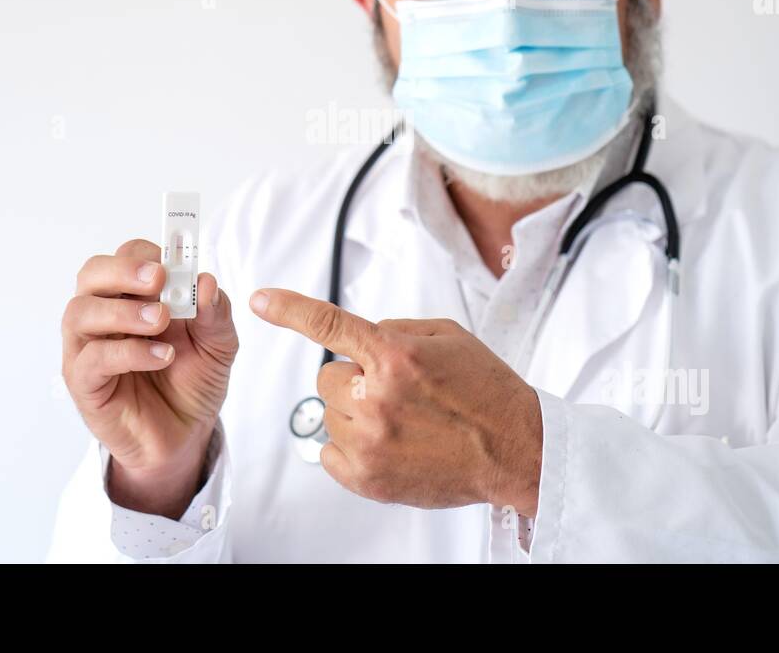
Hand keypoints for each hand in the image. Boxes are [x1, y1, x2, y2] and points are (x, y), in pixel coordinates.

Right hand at [61, 239, 237, 516]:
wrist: (185, 436)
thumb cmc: (191, 381)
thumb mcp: (219, 344)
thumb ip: (215, 313)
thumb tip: (206, 281)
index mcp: (133, 295)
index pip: (126, 256)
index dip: (147, 253)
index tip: (174, 262)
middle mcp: (104, 314)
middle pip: (91, 274)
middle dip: (123, 270)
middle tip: (158, 279)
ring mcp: (88, 348)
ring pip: (81, 312)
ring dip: (123, 311)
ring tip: (160, 320)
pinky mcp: (84, 383)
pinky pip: (92, 359)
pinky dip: (128, 352)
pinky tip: (161, 356)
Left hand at [250, 288, 541, 514]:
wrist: (516, 450)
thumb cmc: (487, 392)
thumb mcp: (448, 336)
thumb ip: (396, 330)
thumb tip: (359, 335)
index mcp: (396, 356)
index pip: (329, 325)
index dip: (289, 310)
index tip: (261, 299)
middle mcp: (378, 398)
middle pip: (328, 378)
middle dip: (353, 379)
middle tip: (395, 391)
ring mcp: (371, 442)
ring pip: (329, 415)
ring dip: (355, 413)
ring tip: (402, 421)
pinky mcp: (368, 479)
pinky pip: (330, 453)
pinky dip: (352, 448)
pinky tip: (390, 444)